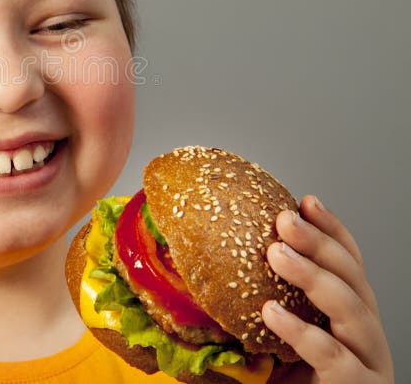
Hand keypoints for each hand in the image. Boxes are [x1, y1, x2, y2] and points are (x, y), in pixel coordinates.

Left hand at [260, 195, 393, 383]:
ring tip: (276, 254)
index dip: (331, 230)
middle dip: (321, 243)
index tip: (305, 199)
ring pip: (354, 309)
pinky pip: (336, 358)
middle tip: (285, 220)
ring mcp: (369, 364)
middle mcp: (366, 336)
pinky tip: (272, 315)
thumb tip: (192, 270)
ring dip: (315, 276)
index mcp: (348, 317)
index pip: (349, 264)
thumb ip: (253, 307)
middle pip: (354, 278)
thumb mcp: (269, 341)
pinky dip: (304, 333)